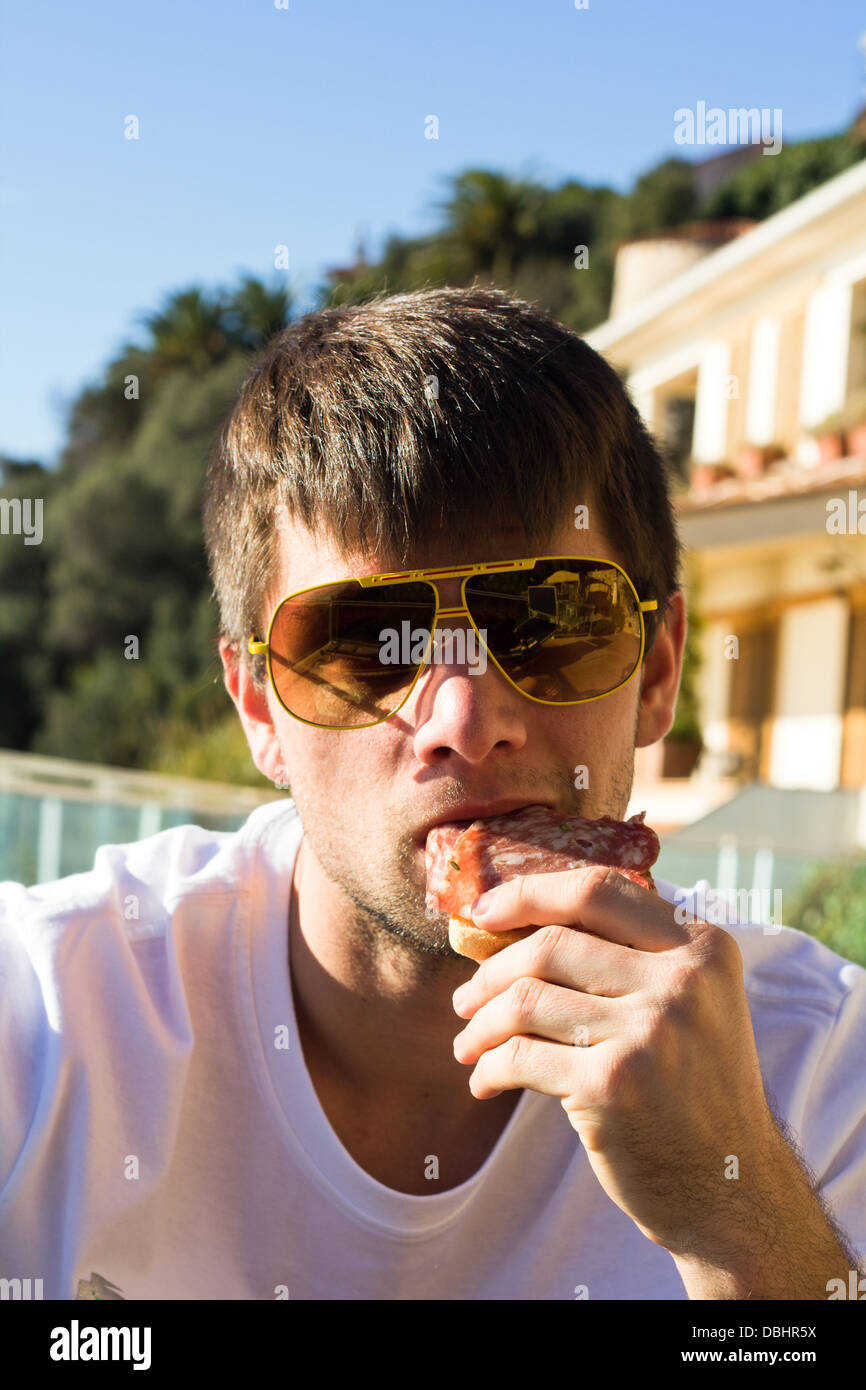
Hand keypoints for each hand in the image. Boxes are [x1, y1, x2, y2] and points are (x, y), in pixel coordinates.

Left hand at [450, 865, 785, 1261]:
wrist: (730, 1187)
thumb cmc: (693, 1088)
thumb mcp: (693, 1003)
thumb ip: (634, 955)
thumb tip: (521, 920)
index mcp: (702, 947)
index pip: (598, 892)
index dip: (530, 893)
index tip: (484, 913)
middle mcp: (681, 982)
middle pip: (551, 945)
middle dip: (491, 972)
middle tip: (465, 1000)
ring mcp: (649, 1033)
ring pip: (526, 999)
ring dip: (480, 1023)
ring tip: (467, 1043)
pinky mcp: (613, 1085)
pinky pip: (519, 1056)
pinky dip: (489, 1068)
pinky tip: (484, 1083)